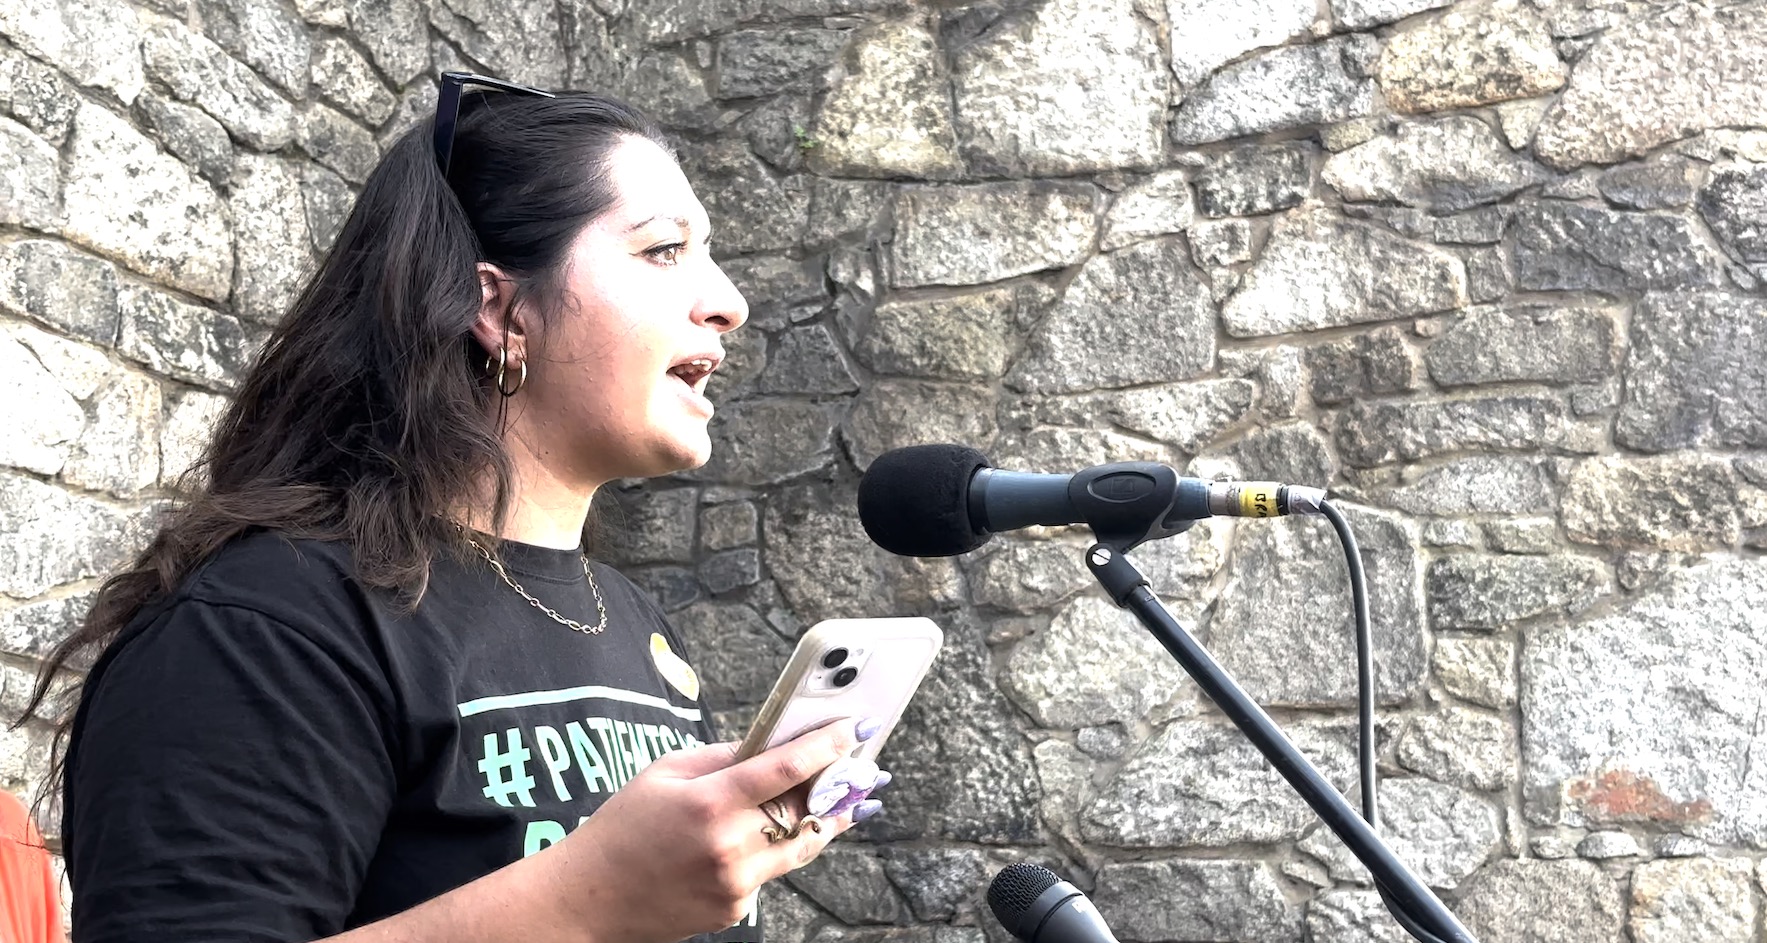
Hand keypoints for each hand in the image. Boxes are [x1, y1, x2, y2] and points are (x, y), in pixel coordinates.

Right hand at [537, 718, 885, 942]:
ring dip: (828, 821)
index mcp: (709, 802)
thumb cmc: (624, 826)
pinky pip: (769, 872)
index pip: (784, 768)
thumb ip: (721, 758)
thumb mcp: (664, 773)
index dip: (826, 747)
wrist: (589, 897)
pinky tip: (771, 836)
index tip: (854, 731)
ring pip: (800, 846)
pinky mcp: (734, 909)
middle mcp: (728, 845)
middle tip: (867, 768)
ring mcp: (735, 883)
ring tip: (854, 801)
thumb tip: (770, 744)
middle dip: (838, 786)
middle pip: (804, 810)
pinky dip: (774, 851)